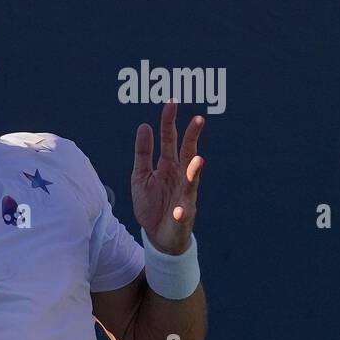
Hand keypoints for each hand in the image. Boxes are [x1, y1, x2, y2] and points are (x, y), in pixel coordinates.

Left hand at [132, 98, 204, 254]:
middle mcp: (180, 177)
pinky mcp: (182, 216)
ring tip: (198, 160)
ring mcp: (184, 196)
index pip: (170, 140)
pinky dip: (182, 211)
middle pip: (188, 154)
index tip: (171, 103)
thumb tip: (144, 126)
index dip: (170, 123)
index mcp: (168, 166)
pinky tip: (179, 209)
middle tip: (199, 119)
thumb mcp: (141, 176)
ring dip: (194, 172)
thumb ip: (143, 153)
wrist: (158, 236)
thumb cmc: (152, 204)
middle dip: (193, 138)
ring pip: (191, 182)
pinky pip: (183, 213)